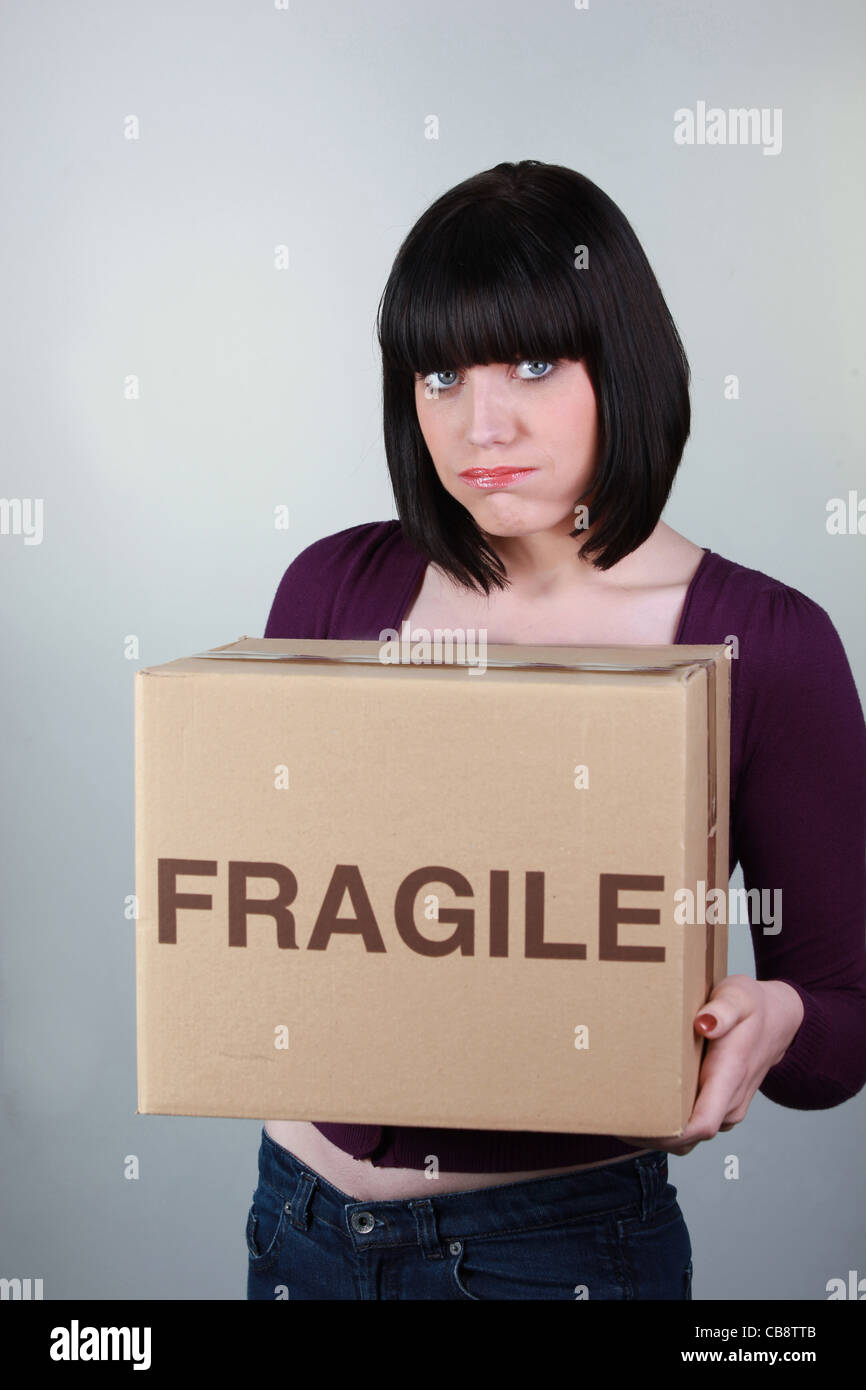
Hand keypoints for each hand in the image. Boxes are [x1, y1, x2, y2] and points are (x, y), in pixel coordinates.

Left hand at [614, 975, 804, 1155]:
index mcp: (731, 1076)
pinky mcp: (720, 1107)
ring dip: (656, 1133)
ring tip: (619, 1116)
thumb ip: (723, 1009)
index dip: (667, 1133)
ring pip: (688, 1137)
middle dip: (650, 1134)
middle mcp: (730, 1103)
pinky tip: (641, 1108)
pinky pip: (691, 1126)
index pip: (701, 1124)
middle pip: (687, 1138)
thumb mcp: (739, 996)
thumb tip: (704, 1023)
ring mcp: (726, 1109)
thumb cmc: (753, 1006)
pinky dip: (667, 1124)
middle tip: (610, 1118)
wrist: (780, 1021)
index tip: (633, 1125)